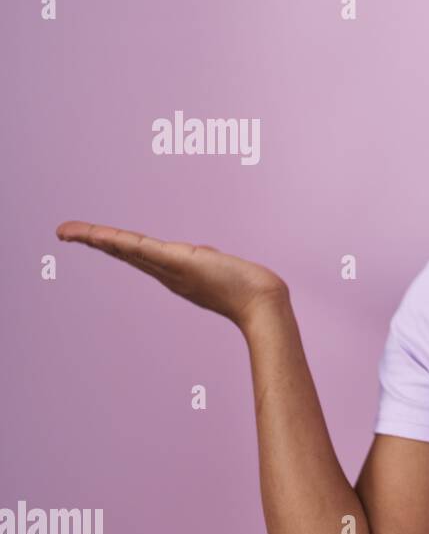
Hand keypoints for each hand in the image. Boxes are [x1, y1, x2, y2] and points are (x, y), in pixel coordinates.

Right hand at [55, 220, 289, 331]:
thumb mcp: (218, 269)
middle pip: (121, 251)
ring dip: (96, 238)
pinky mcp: (180, 263)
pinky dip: (121, 242)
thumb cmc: (245, 289)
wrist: (260, 302)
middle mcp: (165, 272)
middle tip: (62, 231)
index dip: (109, 245)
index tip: (88, 236)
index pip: (133, 254)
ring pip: (126, 249)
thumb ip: (206, 260)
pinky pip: (145, 250)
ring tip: (69, 231)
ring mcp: (170, 268)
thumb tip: (203, 254)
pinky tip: (101, 236)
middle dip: (91, 240)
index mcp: (170, 272)